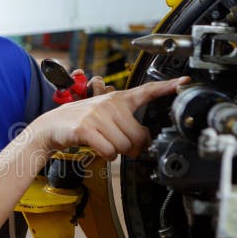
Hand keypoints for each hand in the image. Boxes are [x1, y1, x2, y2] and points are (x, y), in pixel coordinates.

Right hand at [31, 76, 188, 159]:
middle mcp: (110, 104)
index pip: (147, 91)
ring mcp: (98, 115)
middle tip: (120, 145)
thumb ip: (127, 124)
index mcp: (118, 99)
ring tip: (104, 144)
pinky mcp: (86, 128)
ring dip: (116, 152)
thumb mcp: (105, 115)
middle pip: (138, 135)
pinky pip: (109, 151)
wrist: (51, 126)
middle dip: (132, 147)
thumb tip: (144, 142)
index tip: (185, 81)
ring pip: (124, 146)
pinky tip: (98, 148)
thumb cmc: (81, 122)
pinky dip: (105, 155)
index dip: (168, 87)